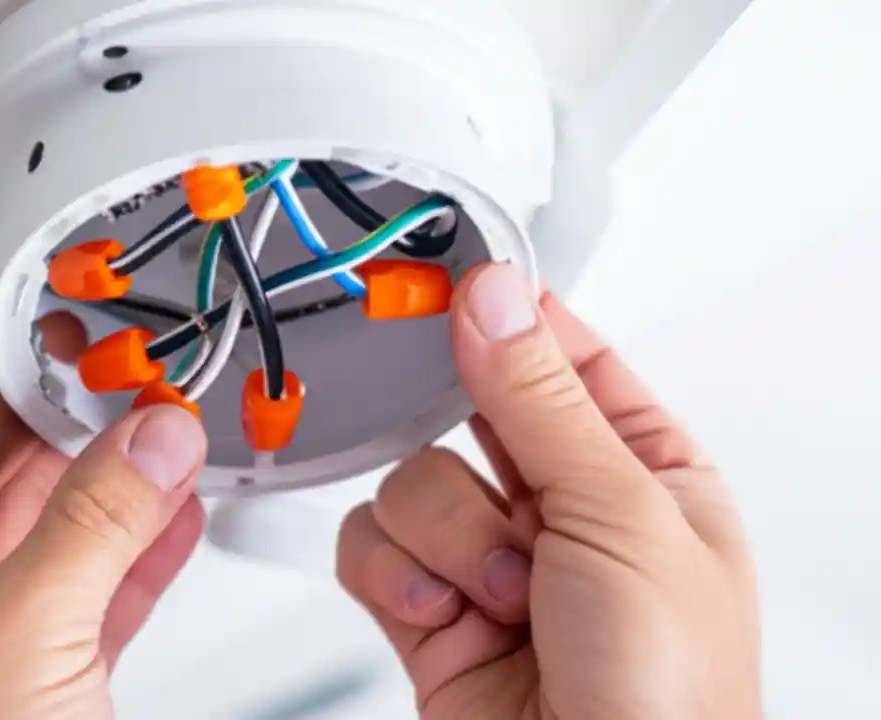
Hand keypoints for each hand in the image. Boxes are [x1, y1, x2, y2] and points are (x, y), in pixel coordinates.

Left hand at [0, 371, 206, 718]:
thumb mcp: (17, 634)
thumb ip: (91, 526)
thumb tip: (150, 437)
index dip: (28, 388)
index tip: (93, 354)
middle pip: (12, 489)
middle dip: (87, 437)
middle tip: (150, 392)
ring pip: (61, 547)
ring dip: (124, 495)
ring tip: (177, 444)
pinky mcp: (37, 696)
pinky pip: (92, 606)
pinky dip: (140, 561)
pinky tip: (176, 523)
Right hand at [336, 264, 760, 718]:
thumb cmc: (671, 696)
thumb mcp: (623, 519)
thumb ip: (544, 402)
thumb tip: (494, 300)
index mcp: (640, 471)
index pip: (565, 356)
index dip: (507, 313)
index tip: (448, 276)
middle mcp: (560, 509)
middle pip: (468, 411)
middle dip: (466, 443)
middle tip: (448, 416)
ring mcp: (488, 559)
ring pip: (410, 478)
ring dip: (447, 535)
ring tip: (499, 591)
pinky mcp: (425, 608)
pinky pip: (369, 544)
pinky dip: (392, 575)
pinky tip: (439, 610)